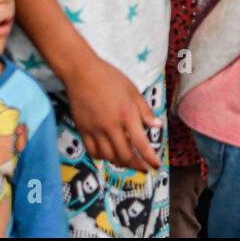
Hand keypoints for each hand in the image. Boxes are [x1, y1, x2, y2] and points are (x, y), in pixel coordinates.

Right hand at [64, 56, 160, 171]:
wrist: (82, 73)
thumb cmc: (110, 78)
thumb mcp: (133, 91)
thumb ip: (145, 111)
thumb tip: (157, 126)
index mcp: (127, 114)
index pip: (141, 144)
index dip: (150, 158)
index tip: (156, 165)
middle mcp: (111, 126)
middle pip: (125, 155)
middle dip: (136, 165)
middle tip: (143, 167)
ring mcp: (95, 130)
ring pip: (109, 157)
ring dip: (120, 163)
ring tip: (127, 162)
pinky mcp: (83, 130)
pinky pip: (93, 151)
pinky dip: (102, 157)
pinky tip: (108, 155)